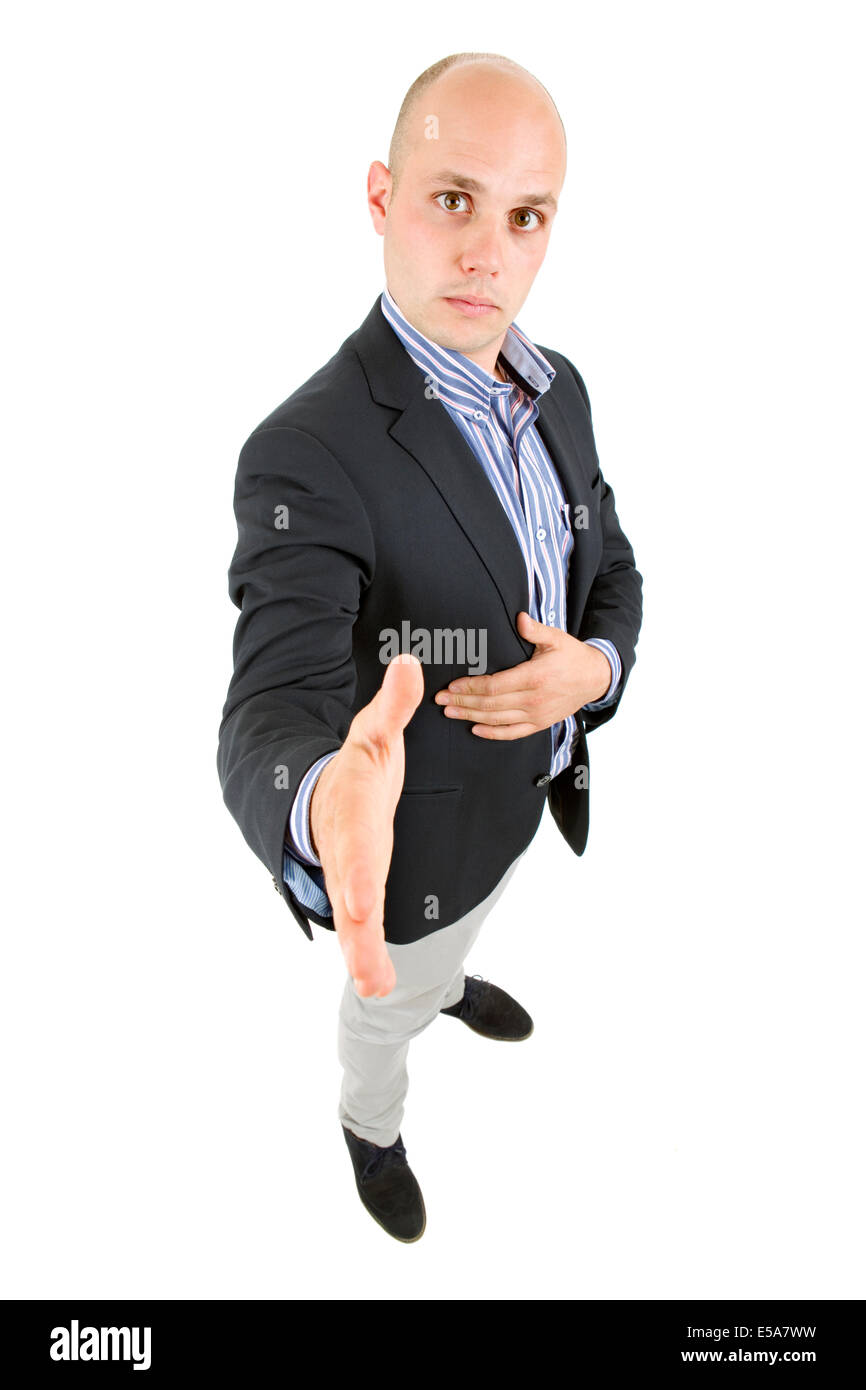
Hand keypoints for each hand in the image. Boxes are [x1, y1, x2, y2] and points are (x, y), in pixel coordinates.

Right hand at [310, 653, 424, 998]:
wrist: (323, 794)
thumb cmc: (357, 766)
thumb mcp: (375, 733)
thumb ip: (393, 706)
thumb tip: (410, 666)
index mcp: (352, 813)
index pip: (355, 846)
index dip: (355, 873)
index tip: (362, 901)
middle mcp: (346, 852)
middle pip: (349, 895)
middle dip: (356, 930)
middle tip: (364, 964)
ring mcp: (351, 877)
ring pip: (353, 922)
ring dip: (363, 955)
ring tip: (376, 988)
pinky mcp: (361, 892)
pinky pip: (363, 930)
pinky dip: (368, 958)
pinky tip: (379, 988)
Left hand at [433, 611, 610, 739]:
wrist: (595, 679)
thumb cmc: (572, 655)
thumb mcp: (556, 638)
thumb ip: (536, 630)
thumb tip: (519, 618)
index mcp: (535, 677)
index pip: (495, 686)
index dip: (471, 687)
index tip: (452, 685)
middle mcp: (533, 700)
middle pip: (490, 705)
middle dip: (463, 702)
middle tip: (440, 700)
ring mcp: (536, 715)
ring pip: (497, 720)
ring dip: (471, 716)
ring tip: (449, 712)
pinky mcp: (539, 724)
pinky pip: (513, 733)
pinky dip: (492, 734)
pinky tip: (474, 729)